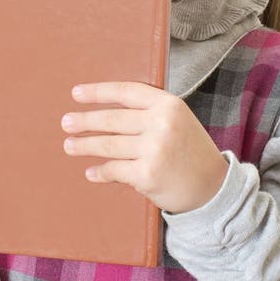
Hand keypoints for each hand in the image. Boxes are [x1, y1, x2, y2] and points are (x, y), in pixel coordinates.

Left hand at [61, 82, 228, 213]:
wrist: (213, 188)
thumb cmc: (189, 151)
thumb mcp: (176, 120)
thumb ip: (147, 112)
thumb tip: (104, 109)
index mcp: (168, 104)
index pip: (126, 92)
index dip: (98, 92)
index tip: (76, 93)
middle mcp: (161, 123)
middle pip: (113, 118)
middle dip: (85, 121)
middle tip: (66, 122)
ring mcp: (154, 149)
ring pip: (109, 144)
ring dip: (85, 145)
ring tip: (69, 145)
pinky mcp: (147, 175)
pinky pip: (114, 169)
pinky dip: (100, 171)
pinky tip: (91, 172)